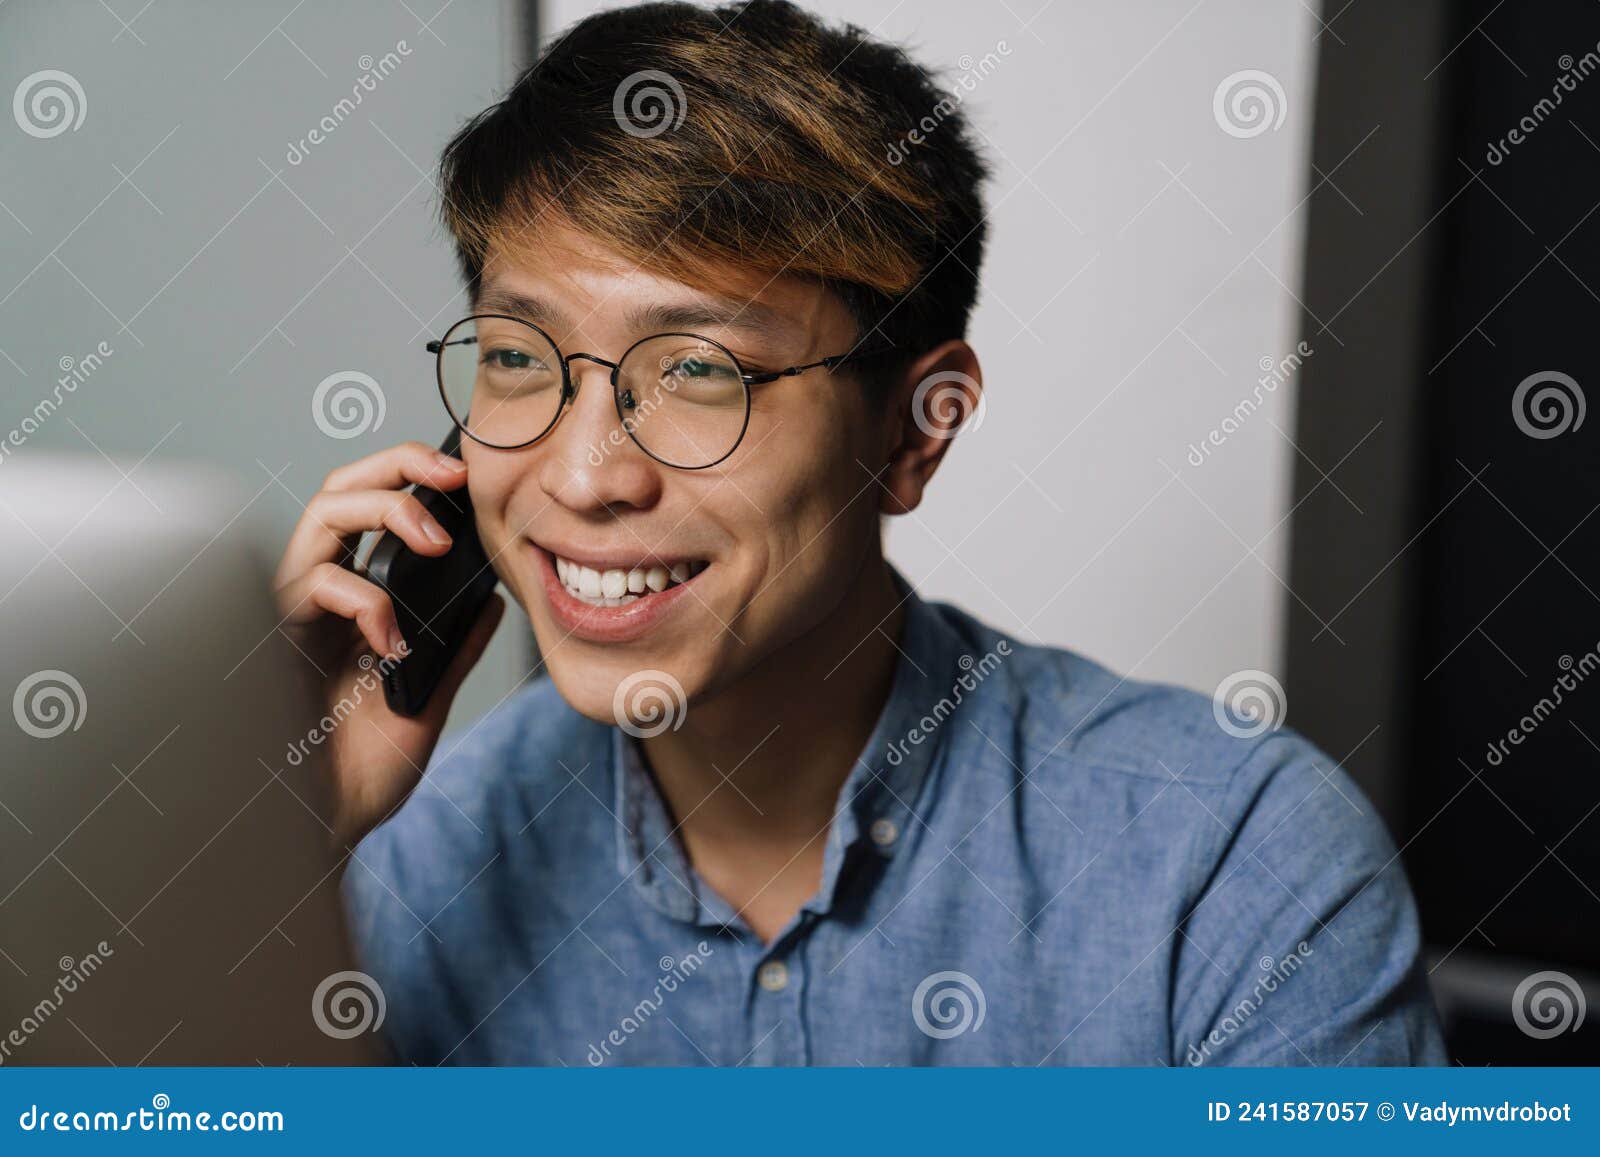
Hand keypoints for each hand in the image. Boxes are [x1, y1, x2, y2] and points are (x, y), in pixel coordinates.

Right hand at [274, 441, 505, 848]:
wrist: (323, 832)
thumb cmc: (357, 777)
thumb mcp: (424, 702)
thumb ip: (452, 650)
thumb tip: (492, 602)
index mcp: (354, 608)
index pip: (372, 514)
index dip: (413, 481)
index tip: (467, 477)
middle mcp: (319, 601)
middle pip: (340, 490)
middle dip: (396, 464)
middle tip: (451, 473)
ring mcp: (294, 614)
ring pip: (322, 514)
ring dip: (384, 510)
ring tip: (434, 543)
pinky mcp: (273, 637)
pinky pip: (313, 582)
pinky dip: (364, 600)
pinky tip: (392, 645)